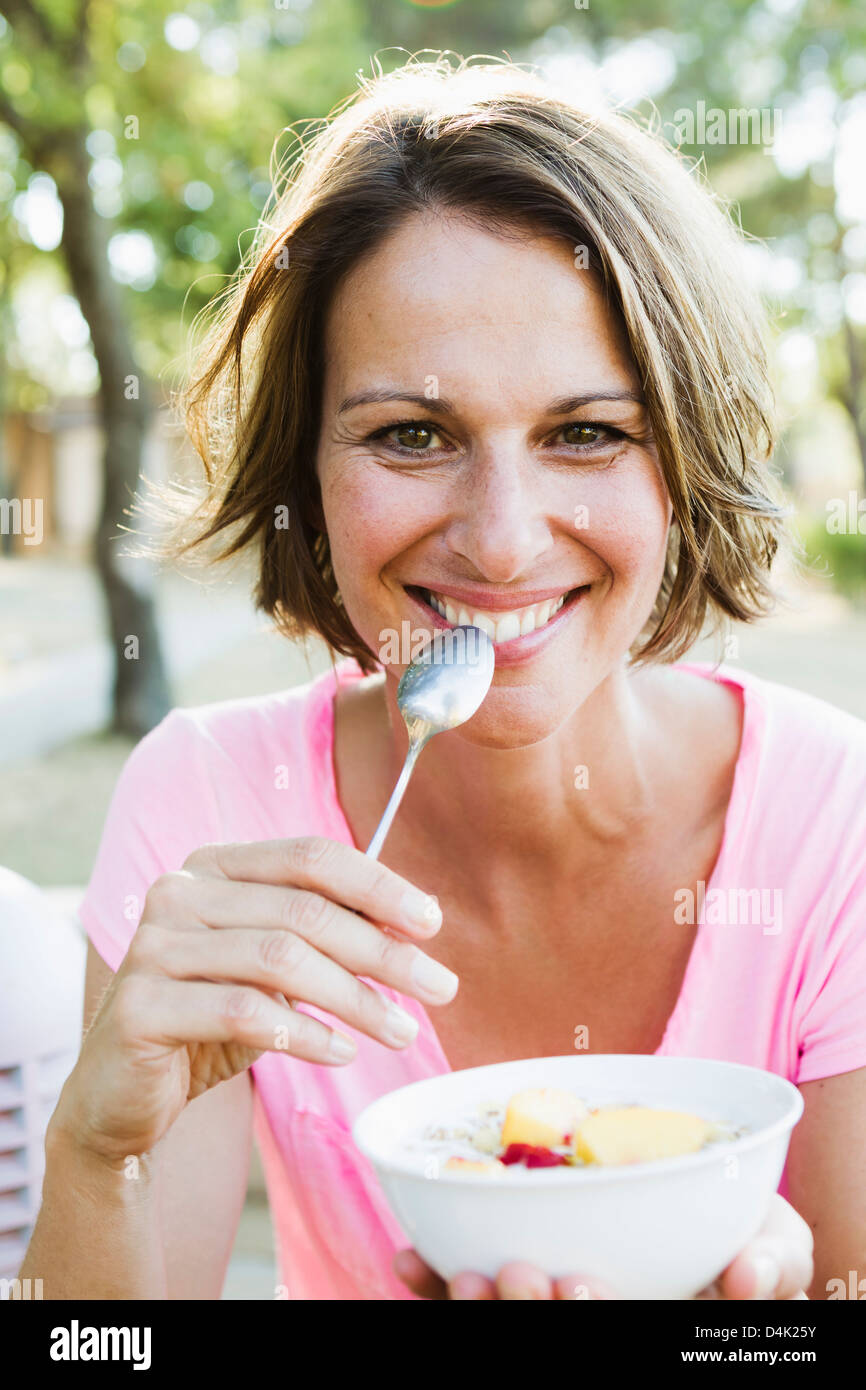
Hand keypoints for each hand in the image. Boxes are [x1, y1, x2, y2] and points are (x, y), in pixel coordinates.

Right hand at [52, 837, 455, 1165]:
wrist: (123, 1095)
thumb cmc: (213, 1022)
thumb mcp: (276, 971)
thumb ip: (327, 936)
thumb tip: (414, 923)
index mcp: (214, 867)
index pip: (309, 856)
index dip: (377, 885)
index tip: (431, 923)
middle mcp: (178, 893)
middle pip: (303, 911)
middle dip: (382, 951)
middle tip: (439, 988)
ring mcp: (153, 947)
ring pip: (279, 959)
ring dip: (354, 998)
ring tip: (401, 1031)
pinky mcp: (139, 1007)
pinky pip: (241, 1012)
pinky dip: (303, 1032)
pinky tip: (341, 1052)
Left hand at [393, 1193, 813, 1298]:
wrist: (707, 1193)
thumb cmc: (745, 1231)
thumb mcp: (775, 1244)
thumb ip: (772, 1262)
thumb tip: (747, 1278)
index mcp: (646, 1308)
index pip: (603, 1325)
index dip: (582, 1314)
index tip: (582, 1282)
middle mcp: (587, 1305)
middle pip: (543, 1327)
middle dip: (525, 1312)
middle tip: (522, 1274)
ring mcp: (544, 1291)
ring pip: (495, 1317)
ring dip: (467, 1304)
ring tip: (463, 1277)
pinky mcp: (506, 1263)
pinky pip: (456, 1286)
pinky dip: (428, 1278)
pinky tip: (406, 1259)